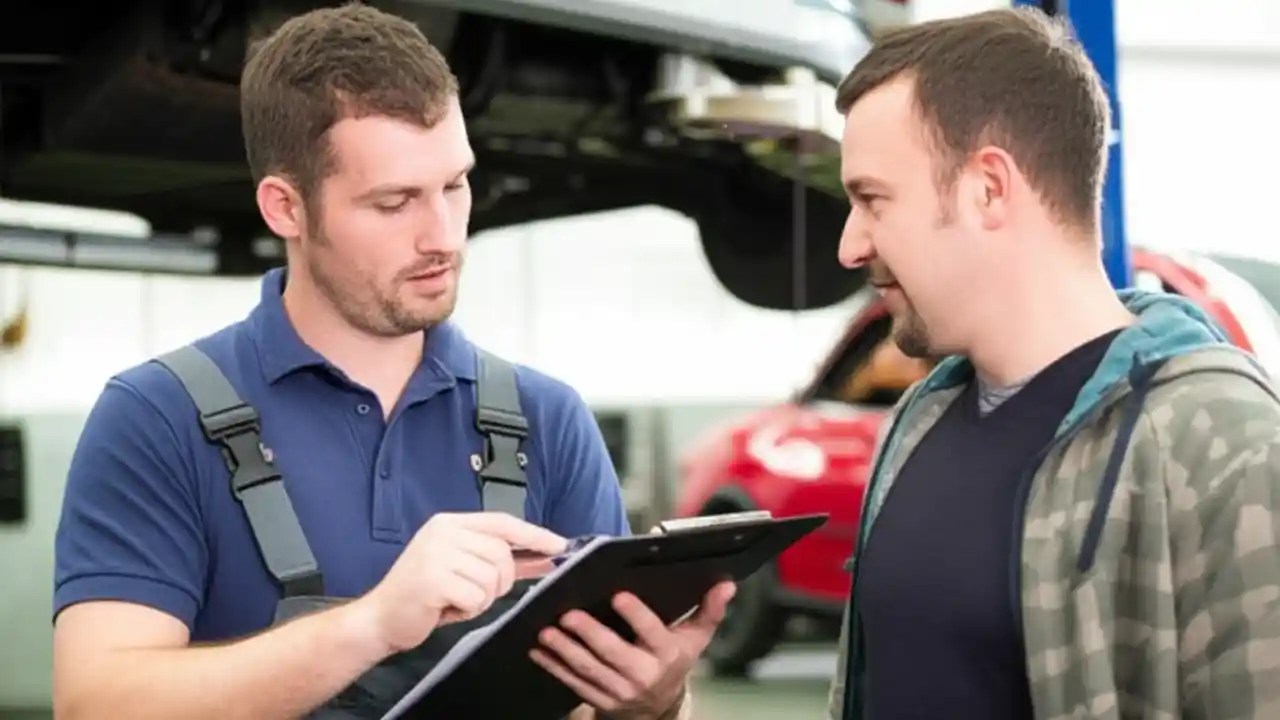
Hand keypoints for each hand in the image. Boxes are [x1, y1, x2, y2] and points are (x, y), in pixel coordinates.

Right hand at [358, 512, 565, 653]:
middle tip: (476, 594)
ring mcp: (436, 553)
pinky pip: (476, 597)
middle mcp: (443, 532)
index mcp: (450, 523)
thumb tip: (544, 556)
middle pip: (502, 553)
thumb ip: (500, 560)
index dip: (534, 533)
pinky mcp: (433, 579)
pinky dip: (468, 610)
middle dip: (501, 581)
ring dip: (482, 599)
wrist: (379, 619)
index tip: (559, 545)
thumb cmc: (423, 595)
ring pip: (492, 578)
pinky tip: (446, 609)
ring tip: (455, 600)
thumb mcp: (462, 569)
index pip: (502, 522)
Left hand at [530, 580, 735, 718]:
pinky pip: (575, 683)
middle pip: (613, 653)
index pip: (652, 633)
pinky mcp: (600, 700)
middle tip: (568, 614)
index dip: (636, 616)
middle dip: (589, 634)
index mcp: (667, 654)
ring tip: (546, 631)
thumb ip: (710, 610)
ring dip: (565, 651)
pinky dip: (555, 668)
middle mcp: (644, 675)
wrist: (659, 706)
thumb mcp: (696, 638)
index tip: (618, 595)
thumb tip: (727, 584)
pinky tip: (538, 651)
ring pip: (589, 670)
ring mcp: (620, 691)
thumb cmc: (675, 659)